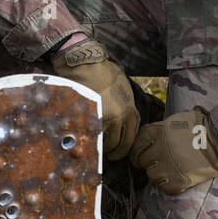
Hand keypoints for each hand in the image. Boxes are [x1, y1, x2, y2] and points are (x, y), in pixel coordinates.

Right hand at [47, 38, 138, 160]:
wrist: (85, 64)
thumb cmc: (102, 71)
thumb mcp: (122, 86)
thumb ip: (124, 103)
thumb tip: (121, 115)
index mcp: (130, 108)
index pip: (132, 133)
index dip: (127, 144)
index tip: (121, 148)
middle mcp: (122, 116)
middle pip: (122, 142)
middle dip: (116, 151)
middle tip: (110, 155)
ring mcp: (107, 119)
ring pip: (107, 143)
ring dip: (103, 147)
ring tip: (97, 148)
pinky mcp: (92, 118)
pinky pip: (93, 135)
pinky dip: (91, 138)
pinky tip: (87, 139)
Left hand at [130, 107, 217, 194]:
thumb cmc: (202, 127)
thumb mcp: (176, 121)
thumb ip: (160, 129)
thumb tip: (148, 138)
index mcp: (157, 132)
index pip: (137, 145)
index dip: (138, 152)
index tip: (141, 156)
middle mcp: (159, 149)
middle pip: (142, 161)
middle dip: (149, 162)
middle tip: (160, 162)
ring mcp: (168, 165)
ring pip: (152, 175)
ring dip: (158, 174)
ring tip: (171, 170)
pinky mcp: (179, 180)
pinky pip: (165, 187)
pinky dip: (169, 185)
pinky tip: (178, 178)